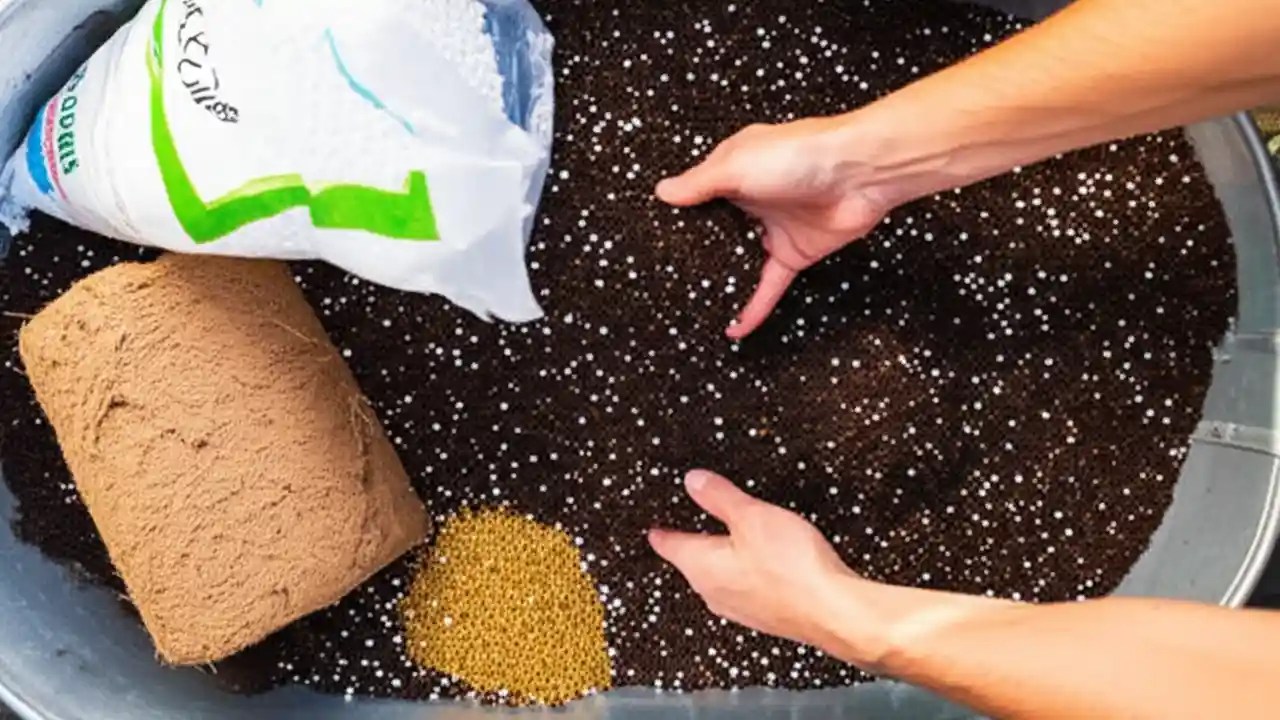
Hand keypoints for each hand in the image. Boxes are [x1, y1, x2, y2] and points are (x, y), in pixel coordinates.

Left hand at [648, 469, 881, 658]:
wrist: (833, 610)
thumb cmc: (792, 567)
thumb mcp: (750, 516)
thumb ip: (719, 496)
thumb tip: (693, 481)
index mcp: (701, 566)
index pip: (669, 545)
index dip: (661, 530)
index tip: (653, 525)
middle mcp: (714, 592)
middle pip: (691, 564)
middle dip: (689, 544)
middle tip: (684, 528)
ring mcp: (739, 608)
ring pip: (718, 578)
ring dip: (718, 559)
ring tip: (721, 541)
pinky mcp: (764, 615)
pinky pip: (742, 589)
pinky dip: (743, 572)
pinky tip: (759, 564)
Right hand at [656, 117, 892, 338]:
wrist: (860, 174)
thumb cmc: (801, 154)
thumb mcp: (737, 164)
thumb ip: (699, 183)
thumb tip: (663, 191)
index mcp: (736, 169)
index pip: (701, 192)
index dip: (681, 211)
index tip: (656, 233)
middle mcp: (754, 199)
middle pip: (719, 230)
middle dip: (698, 251)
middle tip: (669, 275)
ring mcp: (774, 228)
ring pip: (742, 261)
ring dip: (724, 281)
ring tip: (695, 306)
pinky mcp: (795, 254)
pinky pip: (769, 286)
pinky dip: (754, 308)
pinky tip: (736, 329)